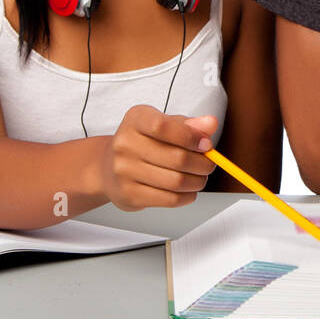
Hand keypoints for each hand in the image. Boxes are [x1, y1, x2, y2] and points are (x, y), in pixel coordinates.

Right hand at [99, 107, 217, 210]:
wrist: (109, 166)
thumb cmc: (144, 142)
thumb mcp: (165, 124)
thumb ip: (189, 125)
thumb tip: (210, 124)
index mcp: (136, 119)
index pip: (164, 126)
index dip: (191, 137)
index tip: (206, 144)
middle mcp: (125, 143)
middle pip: (176, 158)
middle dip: (202, 164)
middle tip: (208, 164)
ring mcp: (124, 171)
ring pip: (176, 181)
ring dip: (197, 182)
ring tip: (199, 178)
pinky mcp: (129, 194)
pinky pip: (169, 199)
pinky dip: (187, 196)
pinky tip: (188, 190)